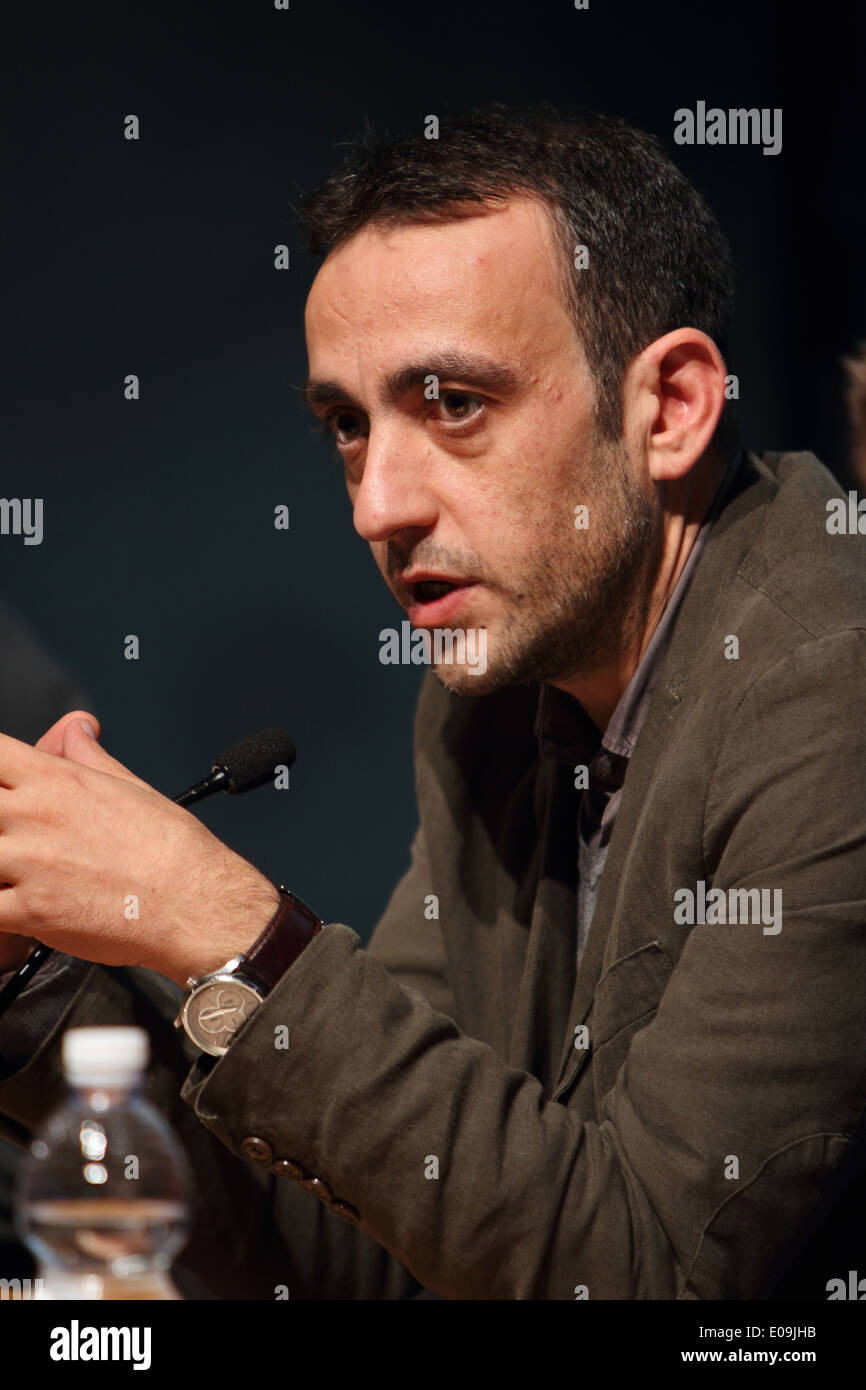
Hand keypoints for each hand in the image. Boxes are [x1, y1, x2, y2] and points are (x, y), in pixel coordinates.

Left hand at [0, 711, 281, 985]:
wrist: (194, 902)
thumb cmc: (171, 850)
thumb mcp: (129, 784)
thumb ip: (88, 755)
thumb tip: (77, 730)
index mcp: (56, 779)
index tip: (2, 785)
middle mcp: (35, 814)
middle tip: (9, 834)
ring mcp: (29, 862)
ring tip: (12, 872)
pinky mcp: (30, 911)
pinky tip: (12, 905)